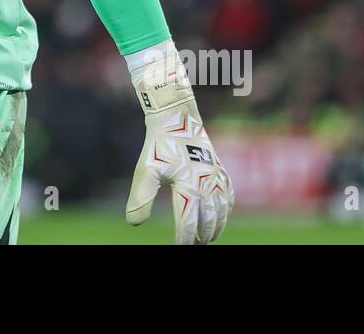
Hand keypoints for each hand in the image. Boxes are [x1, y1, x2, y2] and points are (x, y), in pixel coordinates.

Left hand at [125, 44, 233, 243]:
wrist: (176, 116)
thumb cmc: (159, 144)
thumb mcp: (145, 170)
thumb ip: (140, 197)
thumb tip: (134, 222)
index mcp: (189, 185)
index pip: (189, 222)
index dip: (184, 238)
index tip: (178, 246)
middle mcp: (207, 183)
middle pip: (209, 220)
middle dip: (202, 235)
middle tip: (192, 244)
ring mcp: (217, 176)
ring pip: (222, 211)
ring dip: (216, 226)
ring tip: (206, 237)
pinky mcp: (221, 170)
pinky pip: (229, 196)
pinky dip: (226, 209)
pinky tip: (221, 215)